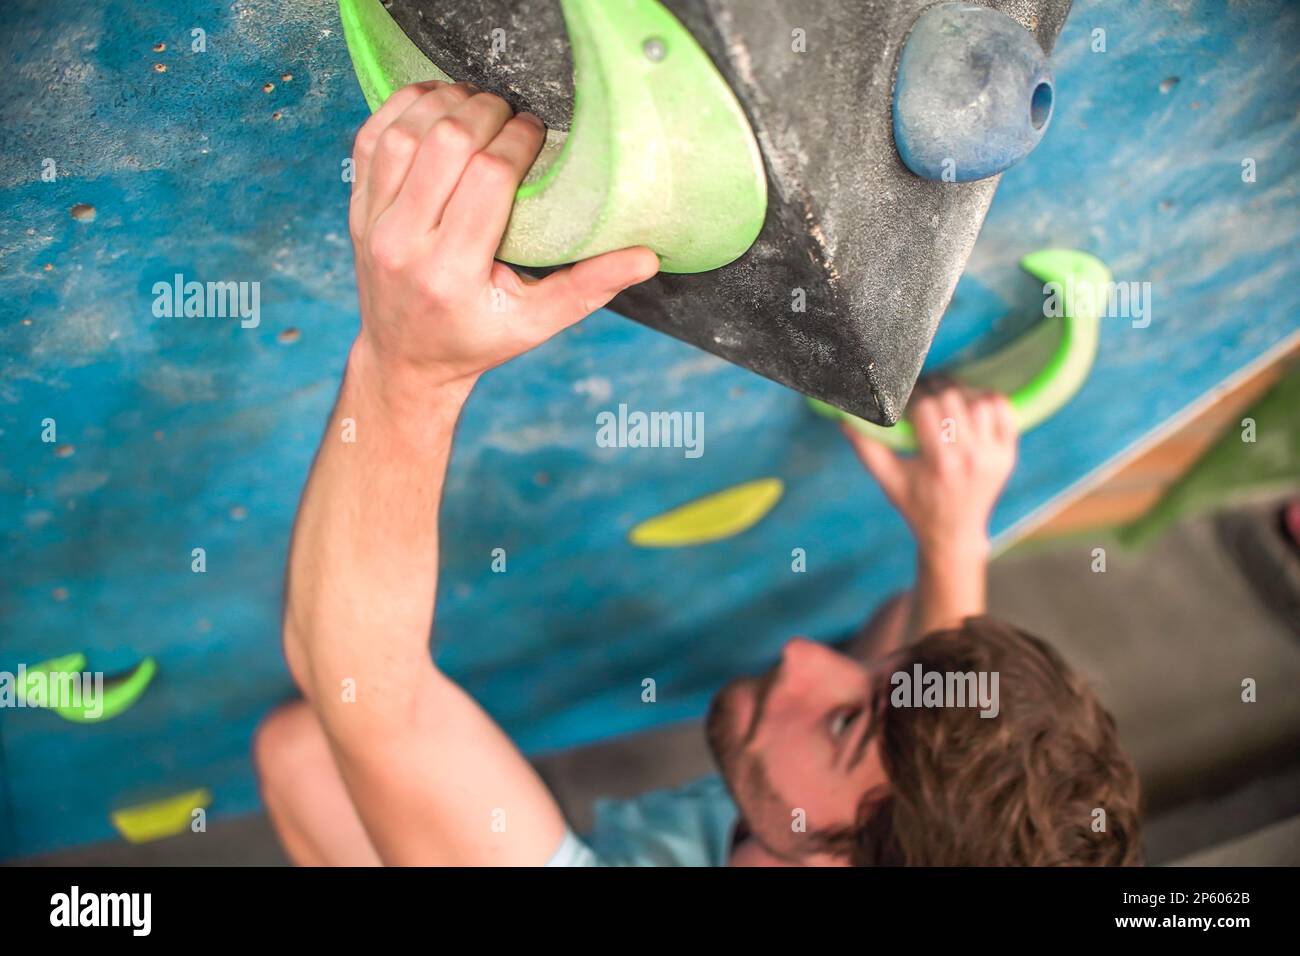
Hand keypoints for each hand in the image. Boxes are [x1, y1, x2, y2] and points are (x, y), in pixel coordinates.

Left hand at [348, 81, 659, 393]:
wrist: (406, 359)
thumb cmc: (476, 338)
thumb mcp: (537, 322)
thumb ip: (589, 287)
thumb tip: (647, 257)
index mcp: (452, 272)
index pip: (488, 177)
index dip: (519, 141)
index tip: (538, 134)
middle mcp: (403, 244)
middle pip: (445, 144)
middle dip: (486, 114)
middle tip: (511, 117)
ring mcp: (372, 223)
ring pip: (406, 133)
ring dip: (445, 105)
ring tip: (478, 107)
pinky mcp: (355, 207)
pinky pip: (372, 137)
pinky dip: (403, 109)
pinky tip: (435, 106)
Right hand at [843, 381, 1017, 554]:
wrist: (954, 532)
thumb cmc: (917, 505)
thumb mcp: (888, 480)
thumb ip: (867, 449)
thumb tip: (845, 419)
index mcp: (940, 463)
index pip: (927, 408)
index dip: (914, 398)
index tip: (907, 401)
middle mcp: (971, 457)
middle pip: (953, 399)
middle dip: (936, 392)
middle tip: (925, 396)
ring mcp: (994, 456)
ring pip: (980, 402)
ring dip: (962, 396)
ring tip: (948, 402)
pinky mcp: (1008, 454)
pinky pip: (1005, 413)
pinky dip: (990, 402)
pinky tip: (973, 406)